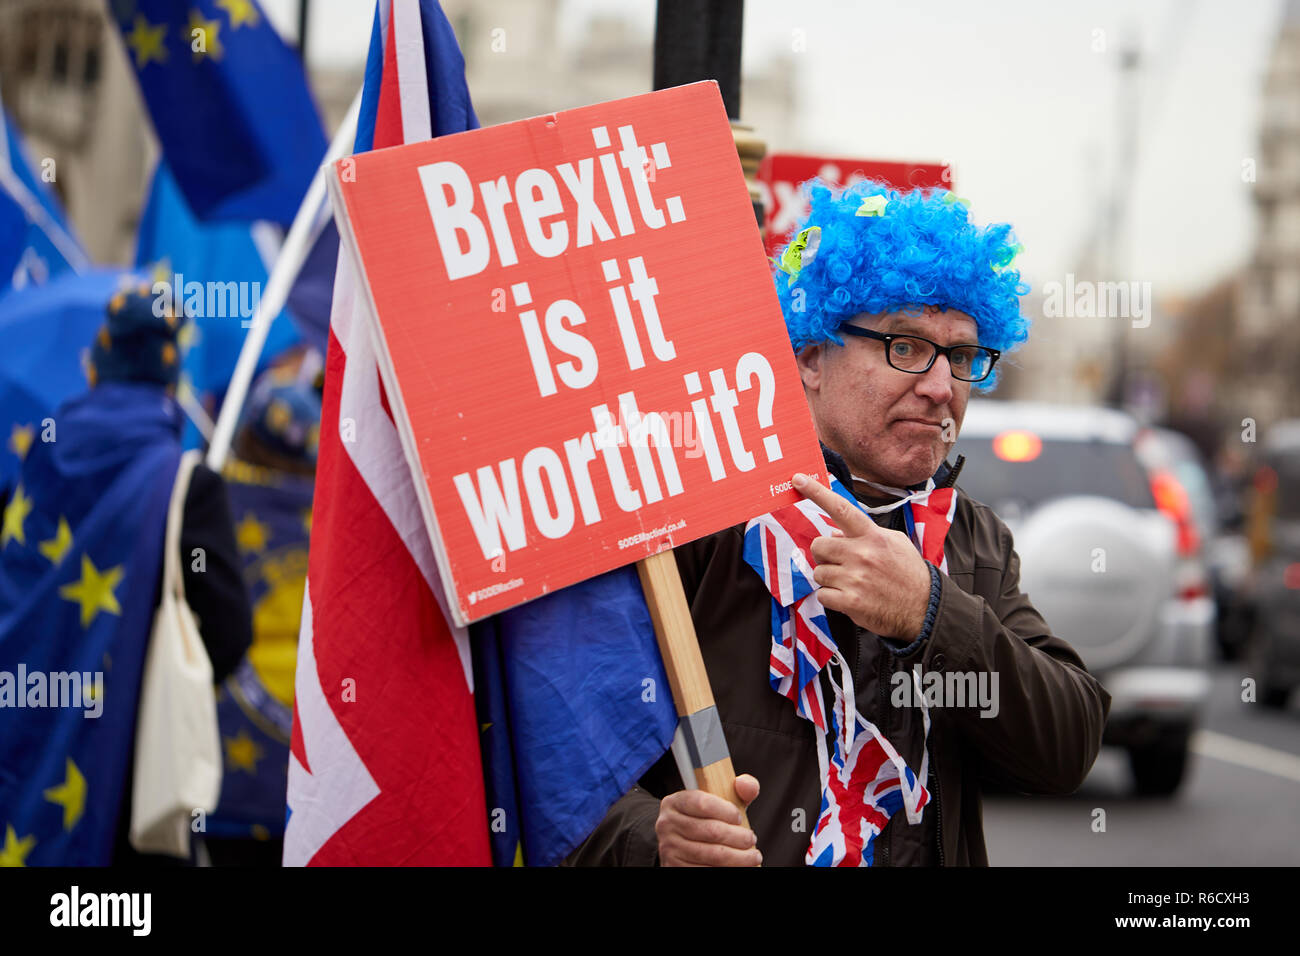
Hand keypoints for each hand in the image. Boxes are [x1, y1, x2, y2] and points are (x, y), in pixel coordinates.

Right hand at [656, 774, 761, 865]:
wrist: (683, 843)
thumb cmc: (707, 820)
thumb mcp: (719, 802)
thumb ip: (737, 789)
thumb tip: (747, 786)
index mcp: (675, 802)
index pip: (702, 803)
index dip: (726, 811)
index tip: (740, 818)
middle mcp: (667, 824)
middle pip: (710, 831)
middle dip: (738, 837)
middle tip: (751, 839)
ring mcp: (669, 848)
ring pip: (711, 854)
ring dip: (738, 857)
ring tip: (753, 856)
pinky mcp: (674, 867)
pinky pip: (705, 869)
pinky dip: (726, 869)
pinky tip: (738, 866)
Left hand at [792, 472, 931, 639]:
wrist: (924, 608)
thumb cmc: (908, 573)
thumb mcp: (895, 543)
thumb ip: (866, 534)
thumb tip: (835, 534)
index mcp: (872, 536)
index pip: (840, 509)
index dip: (817, 493)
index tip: (798, 479)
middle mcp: (862, 554)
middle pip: (818, 545)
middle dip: (823, 554)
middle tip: (839, 563)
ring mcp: (855, 578)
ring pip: (818, 572)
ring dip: (829, 578)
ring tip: (850, 582)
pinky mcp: (850, 602)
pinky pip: (822, 594)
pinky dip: (831, 597)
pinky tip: (848, 598)